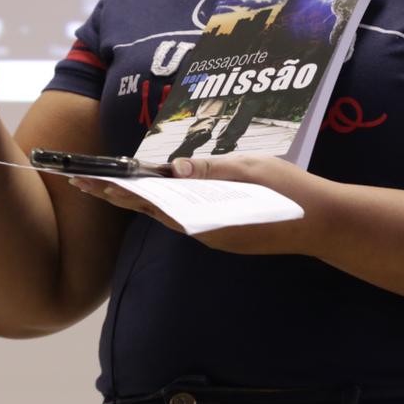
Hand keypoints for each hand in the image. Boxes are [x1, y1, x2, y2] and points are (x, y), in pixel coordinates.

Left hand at [69, 156, 336, 256]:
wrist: (323, 222)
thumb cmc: (288, 190)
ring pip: (167, 214)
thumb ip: (211, 168)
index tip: (88, 180)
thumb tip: (173, 168)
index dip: (116, 190)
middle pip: (150, 210)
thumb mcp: (250, 169)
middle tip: (80, 181)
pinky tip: (155, 192)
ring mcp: (212, 235)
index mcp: (204, 217)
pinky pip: (186, 217)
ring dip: (138, 199)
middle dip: (115, 194)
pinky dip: (164, 203)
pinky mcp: (223, 233)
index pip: (149, 202)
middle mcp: (202, 232)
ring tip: (108, 185)